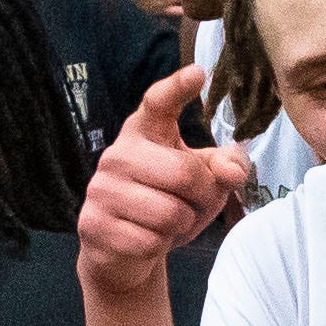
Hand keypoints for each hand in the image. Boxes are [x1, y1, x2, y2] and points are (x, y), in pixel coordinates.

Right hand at [76, 68, 250, 293]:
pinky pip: (151, 241)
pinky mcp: (93, 224)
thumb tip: (232, 171)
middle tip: (194, 204)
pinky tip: (146, 239)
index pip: (159, 103)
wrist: (123, 251)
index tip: (198, 74)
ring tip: (168, 223)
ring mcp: (101, 189)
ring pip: (171, 213)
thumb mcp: (204, 182)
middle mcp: (118, 154)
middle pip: (185, 173)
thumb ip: (224, 168)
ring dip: (182, 226)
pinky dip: (160, 247)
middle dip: (204, 196)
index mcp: (144, 131)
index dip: (177, 88)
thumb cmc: (168, 203)